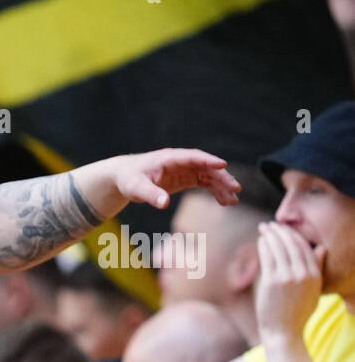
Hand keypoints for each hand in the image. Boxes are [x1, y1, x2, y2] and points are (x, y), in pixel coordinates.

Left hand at [110, 149, 239, 209]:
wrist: (125, 177)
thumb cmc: (129, 179)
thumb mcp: (136, 188)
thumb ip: (150, 194)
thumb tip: (163, 204)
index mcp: (170, 158)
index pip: (193, 157)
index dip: (208, 160)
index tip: (223, 165)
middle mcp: (181, 162)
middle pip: (206, 167)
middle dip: (221, 177)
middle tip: (236, 189)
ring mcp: (185, 170)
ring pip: (209, 176)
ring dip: (221, 187)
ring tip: (233, 201)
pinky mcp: (185, 178)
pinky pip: (204, 183)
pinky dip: (215, 191)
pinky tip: (224, 201)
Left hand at [255, 221, 325, 340]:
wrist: (283, 332)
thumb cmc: (297, 312)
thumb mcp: (314, 290)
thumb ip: (317, 268)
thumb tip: (322, 248)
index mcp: (315, 275)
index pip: (306, 248)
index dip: (295, 236)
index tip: (286, 229)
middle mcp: (303, 274)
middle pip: (293, 244)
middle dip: (282, 231)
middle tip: (272, 224)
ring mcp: (287, 277)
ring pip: (279, 248)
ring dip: (271, 235)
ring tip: (264, 228)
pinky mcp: (272, 281)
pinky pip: (268, 257)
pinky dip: (265, 246)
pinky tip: (261, 240)